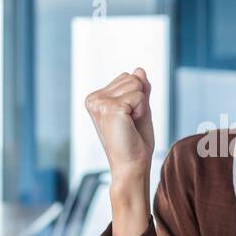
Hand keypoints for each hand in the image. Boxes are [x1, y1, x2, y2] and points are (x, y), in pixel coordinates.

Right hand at [84, 68, 154, 184]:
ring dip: (141, 105)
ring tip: (130, 124)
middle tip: (131, 123)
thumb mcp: (140, 110)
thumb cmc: (134, 143)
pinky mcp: (109, 107)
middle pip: (132, 77)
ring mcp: (99, 102)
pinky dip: (142, 110)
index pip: (128, 77)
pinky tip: (130, 125)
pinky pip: (139, 95)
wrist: (132, 165)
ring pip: (136, 84)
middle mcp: (94, 99)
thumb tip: (138, 69)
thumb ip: (139, 90)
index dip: (138, 97)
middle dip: (140, 99)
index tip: (130, 118)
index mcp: (97, 98)